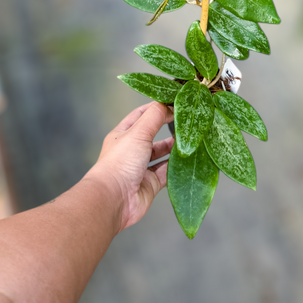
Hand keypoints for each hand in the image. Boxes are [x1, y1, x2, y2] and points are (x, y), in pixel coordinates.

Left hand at [84, 101, 173, 231]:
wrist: (114, 200)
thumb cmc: (120, 163)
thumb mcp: (138, 132)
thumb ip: (155, 116)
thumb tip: (167, 104)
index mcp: (124, 134)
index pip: (141, 115)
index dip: (156, 107)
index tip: (173, 102)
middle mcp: (131, 150)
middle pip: (152, 135)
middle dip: (167, 128)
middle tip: (185, 122)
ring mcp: (141, 168)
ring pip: (161, 155)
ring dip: (173, 148)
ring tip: (188, 140)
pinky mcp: (150, 184)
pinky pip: (166, 173)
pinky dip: (176, 167)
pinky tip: (186, 161)